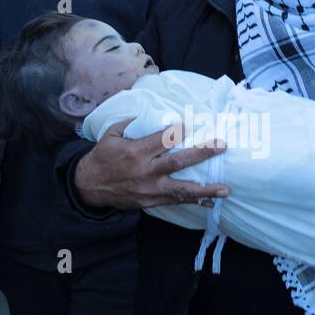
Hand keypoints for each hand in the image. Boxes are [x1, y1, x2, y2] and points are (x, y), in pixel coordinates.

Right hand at [74, 119, 229, 209]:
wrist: (88, 187)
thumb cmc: (102, 157)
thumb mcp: (110, 135)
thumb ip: (130, 123)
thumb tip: (150, 112)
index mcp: (135, 151)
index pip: (163, 138)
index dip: (180, 130)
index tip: (196, 123)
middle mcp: (145, 171)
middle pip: (178, 162)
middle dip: (202, 154)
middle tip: (222, 146)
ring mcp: (149, 189)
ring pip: (181, 189)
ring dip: (205, 189)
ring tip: (226, 189)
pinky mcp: (150, 201)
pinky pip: (175, 202)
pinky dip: (193, 202)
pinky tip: (210, 202)